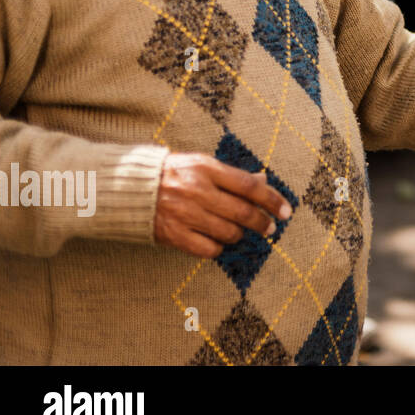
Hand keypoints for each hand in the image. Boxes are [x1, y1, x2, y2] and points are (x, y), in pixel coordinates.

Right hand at [153, 153, 292, 258]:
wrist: (127, 188)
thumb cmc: (173, 173)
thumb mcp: (202, 164)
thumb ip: (232, 175)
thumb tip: (264, 180)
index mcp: (207, 169)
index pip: (250, 186)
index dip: (272, 200)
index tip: (286, 211)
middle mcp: (198, 191)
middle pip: (243, 212)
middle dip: (263, 223)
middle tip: (271, 228)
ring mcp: (185, 214)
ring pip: (229, 232)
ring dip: (240, 234)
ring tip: (238, 231)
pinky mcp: (173, 235)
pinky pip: (208, 249)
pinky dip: (218, 247)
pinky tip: (217, 241)